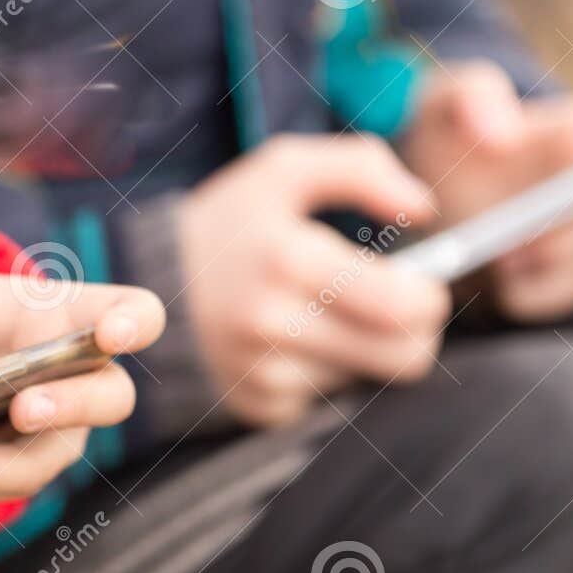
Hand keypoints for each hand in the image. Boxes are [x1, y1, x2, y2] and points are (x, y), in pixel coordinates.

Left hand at [0, 244, 163, 501]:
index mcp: (76, 317)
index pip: (137, 315)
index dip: (135, 325)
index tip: (112, 335)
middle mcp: (81, 378)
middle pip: (111, 399)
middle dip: (71, 406)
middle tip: (23, 409)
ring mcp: (56, 430)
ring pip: (45, 458)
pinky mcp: (18, 468)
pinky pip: (1, 486)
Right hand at [175, 134, 449, 425]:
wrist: (142, 286)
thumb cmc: (230, 223)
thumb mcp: (284, 168)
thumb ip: (363, 168)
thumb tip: (425, 210)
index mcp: (290, 261)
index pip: (401, 306)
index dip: (430, 299)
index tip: (422, 284)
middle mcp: (274, 324)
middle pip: (400, 358)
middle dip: (415, 334)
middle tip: (398, 310)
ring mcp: (262, 371)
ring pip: (363, 378)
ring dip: (358, 350)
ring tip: (322, 316)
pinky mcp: (254, 405)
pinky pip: (322, 399)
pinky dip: (319, 374)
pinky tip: (290, 344)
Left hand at [398, 60, 572, 320]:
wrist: (421, 186)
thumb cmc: (449, 130)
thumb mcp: (444, 100)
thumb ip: (471, 96)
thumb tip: (499, 133)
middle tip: (513, 250)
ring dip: (544, 272)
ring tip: (494, 261)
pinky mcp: (556, 275)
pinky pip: (553, 296)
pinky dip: (524, 293)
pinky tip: (493, 279)